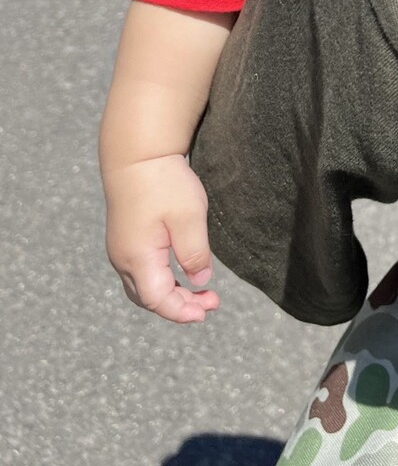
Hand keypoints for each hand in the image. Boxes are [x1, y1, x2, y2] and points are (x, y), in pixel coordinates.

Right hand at [103, 155, 219, 322]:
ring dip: (170, 295)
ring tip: (199, 293)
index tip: (207, 311)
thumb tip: (200, 280)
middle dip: (179, 307)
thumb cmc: (164, 182)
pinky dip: (161, 281)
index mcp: (138, 257)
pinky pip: (140, 272)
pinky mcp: (124, 239)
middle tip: (210, 303)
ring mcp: (120, 249)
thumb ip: (195, 252)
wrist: (137, 154)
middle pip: (148, 299)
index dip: (182, 311)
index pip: (158, 300)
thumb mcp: (189, 216)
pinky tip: (180, 273)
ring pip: (142, 287)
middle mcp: (123, 259)